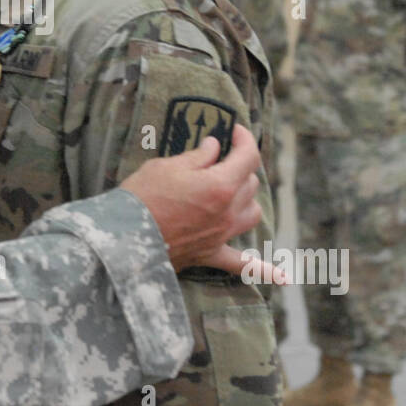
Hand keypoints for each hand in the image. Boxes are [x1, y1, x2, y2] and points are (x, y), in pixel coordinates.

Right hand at [121, 125, 283, 280]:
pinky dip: (262, 268)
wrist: (123, 237)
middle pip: (250, 182)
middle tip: (215, 159)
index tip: (234, 131)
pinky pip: (243, 265)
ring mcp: (222, 234)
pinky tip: (282, 275)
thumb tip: (215, 147)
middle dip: (237, 166)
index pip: (248, 156)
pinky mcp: (210, 254)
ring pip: (252, 212)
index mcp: (221, 184)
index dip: (243, 138)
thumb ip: (197, 157)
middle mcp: (228, 211)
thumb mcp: (166, 165)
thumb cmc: (142, 196)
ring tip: (229, 192)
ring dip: (246, 198)